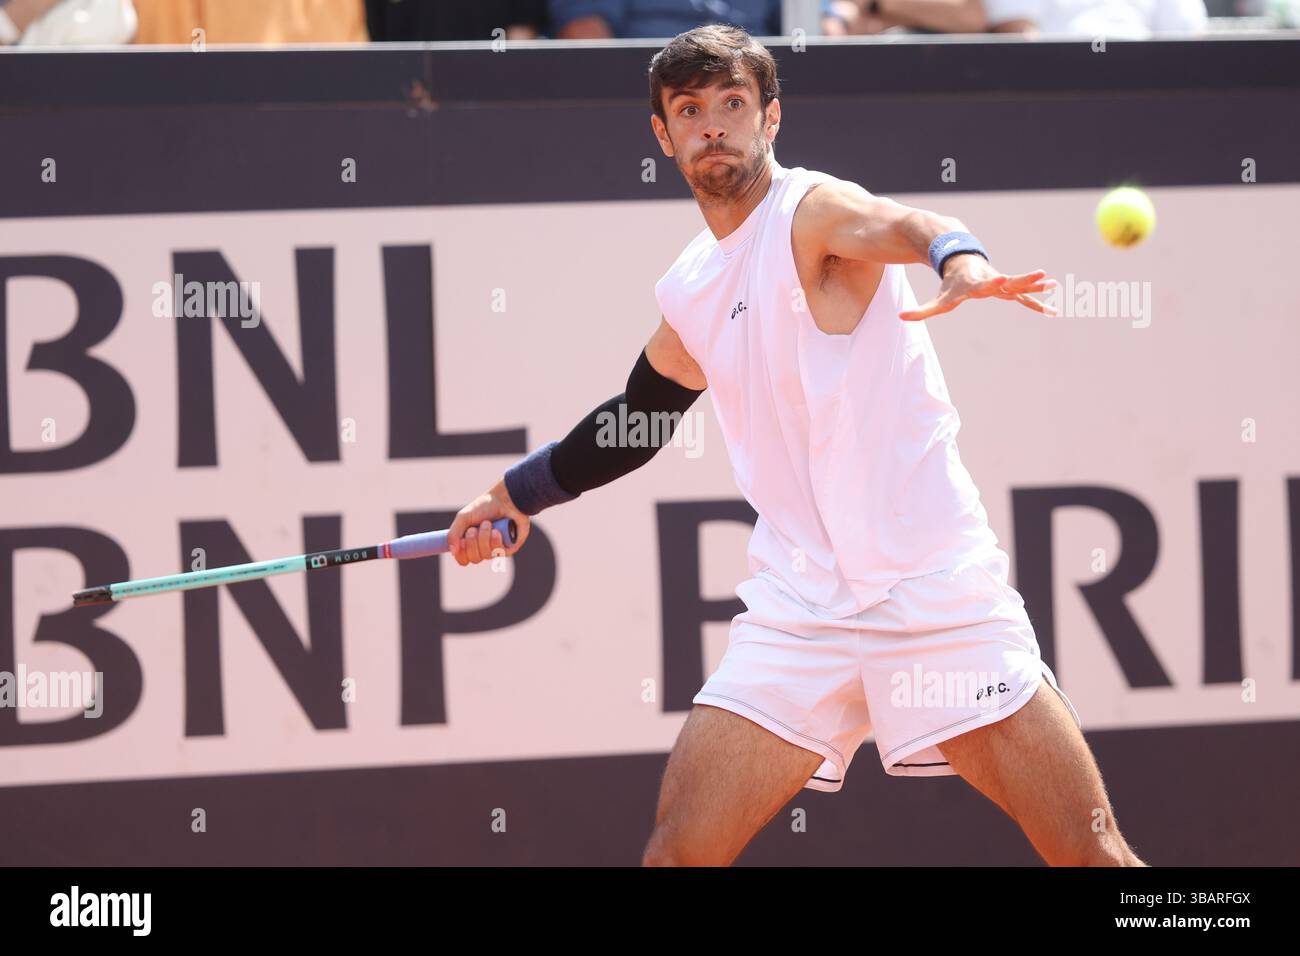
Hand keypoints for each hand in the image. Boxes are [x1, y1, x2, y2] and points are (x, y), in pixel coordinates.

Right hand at [447, 479, 530, 565]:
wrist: (505, 499)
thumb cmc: (485, 507)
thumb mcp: (464, 517)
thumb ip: (454, 534)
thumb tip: (453, 551)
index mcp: (470, 543)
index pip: (463, 560)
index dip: (461, 554)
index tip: (462, 541)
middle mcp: (483, 548)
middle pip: (474, 559)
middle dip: (473, 542)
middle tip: (474, 528)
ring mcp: (496, 549)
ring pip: (486, 555)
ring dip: (484, 537)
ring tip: (488, 524)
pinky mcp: (509, 548)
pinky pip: (499, 553)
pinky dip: (495, 540)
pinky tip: (497, 530)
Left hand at [900, 254, 1057, 320]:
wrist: (964, 262)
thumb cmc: (952, 284)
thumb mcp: (938, 300)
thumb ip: (921, 310)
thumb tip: (901, 317)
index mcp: (976, 283)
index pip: (984, 283)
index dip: (992, 282)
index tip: (1000, 279)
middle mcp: (992, 281)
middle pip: (1009, 281)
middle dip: (1023, 279)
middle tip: (1039, 274)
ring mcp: (1002, 284)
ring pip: (1021, 285)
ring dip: (1036, 285)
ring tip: (1053, 283)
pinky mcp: (1008, 289)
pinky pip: (1024, 298)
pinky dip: (1037, 305)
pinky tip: (1053, 311)